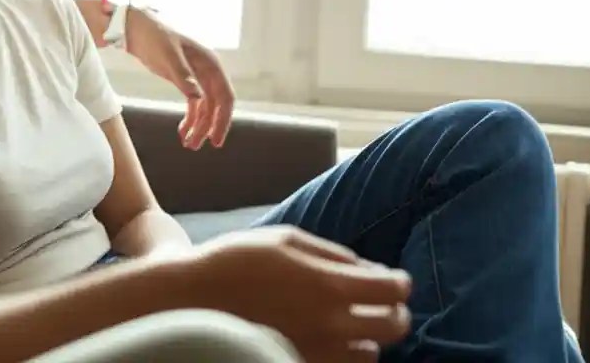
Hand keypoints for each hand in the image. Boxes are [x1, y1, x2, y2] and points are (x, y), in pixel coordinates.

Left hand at [124, 8, 234, 148]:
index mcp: (210, 63)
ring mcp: (197, 77)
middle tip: (199, 146)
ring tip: (189, 145)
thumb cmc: (155, 36)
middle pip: (216, 105)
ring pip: (204, 108)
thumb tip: (198, 98)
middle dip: (209, 127)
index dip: (223, 119)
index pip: (225, 96)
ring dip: (198, 126)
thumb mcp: (168, 55)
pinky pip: (193, 105)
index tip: (216, 138)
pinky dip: (189, 119)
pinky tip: (182, 132)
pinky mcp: (184, 81)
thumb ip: (183, 76)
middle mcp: (208, 71)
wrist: (137, 27)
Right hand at [176, 226, 411, 361]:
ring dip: (367, 336)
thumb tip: (368, 269)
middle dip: (394, 310)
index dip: (399, 281)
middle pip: (395, 326)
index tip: (392, 278)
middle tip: (379, 301)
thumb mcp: (285, 239)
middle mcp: (332, 324)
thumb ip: (333, 254)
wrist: (190, 302)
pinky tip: (324, 337)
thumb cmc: (235, 262)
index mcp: (330, 285)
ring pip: (372, 353)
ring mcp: (319, 352)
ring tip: (344, 321)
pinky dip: (343, 353)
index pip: (394, 289)